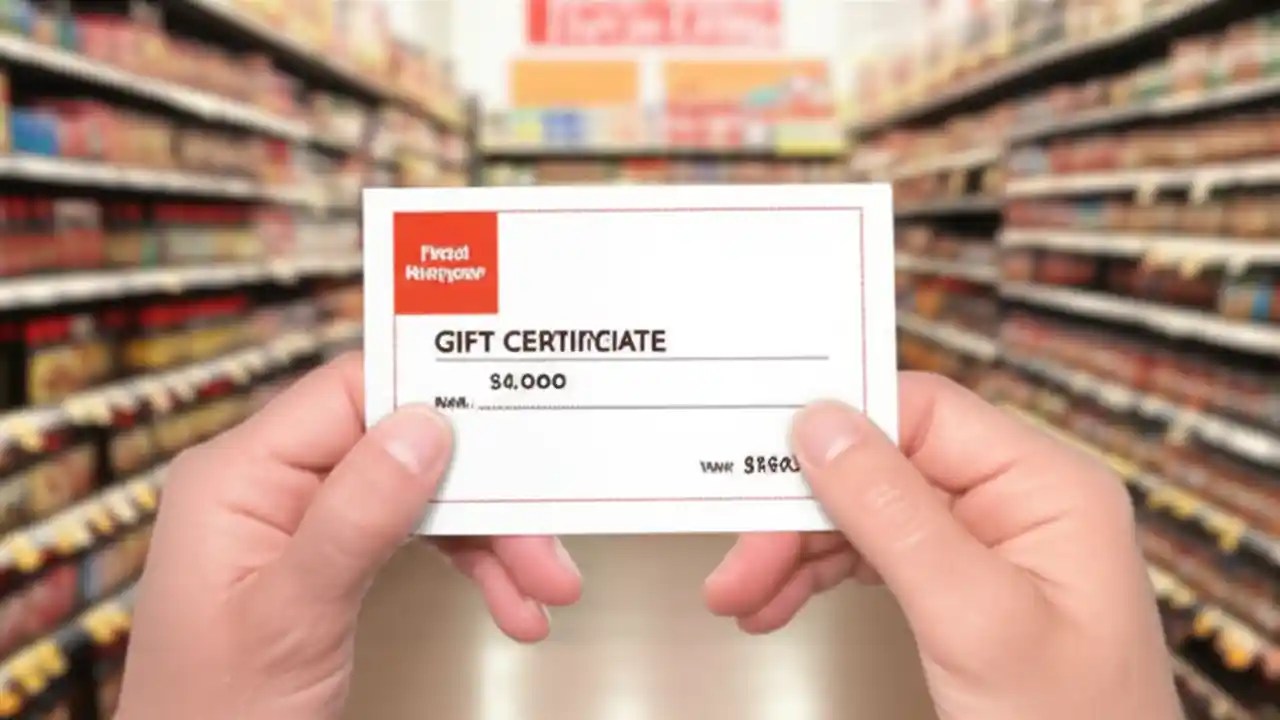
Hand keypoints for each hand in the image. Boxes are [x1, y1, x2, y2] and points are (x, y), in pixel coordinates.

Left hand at [116, 354, 580, 719]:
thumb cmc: (213, 714)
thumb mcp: (290, 616)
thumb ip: (355, 517)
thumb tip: (424, 427)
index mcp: (236, 476)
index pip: (347, 393)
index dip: (430, 393)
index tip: (505, 408)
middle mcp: (269, 487)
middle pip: (400, 449)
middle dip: (481, 496)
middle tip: (544, 536)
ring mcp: (301, 522)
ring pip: (419, 497)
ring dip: (491, 541)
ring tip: (544, 586)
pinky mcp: (330, 558)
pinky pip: (414, 538)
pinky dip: (469, 569)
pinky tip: (510, 601)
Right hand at [704, 373, 1180, 719]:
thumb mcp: (974, 618)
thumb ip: (895, 516)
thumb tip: (822, 425)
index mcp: (1046, 485)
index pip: (923, 412)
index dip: (838, 430)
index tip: (765, 466)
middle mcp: (1017, 501)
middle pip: (881, 465)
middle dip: (801, 512)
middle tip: (740, 562)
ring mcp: (988, 542)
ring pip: (866, 511)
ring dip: (796, 551)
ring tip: (742, 595)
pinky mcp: (960, 583)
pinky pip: (873, 553)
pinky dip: (818, 576)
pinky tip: (777, 601)